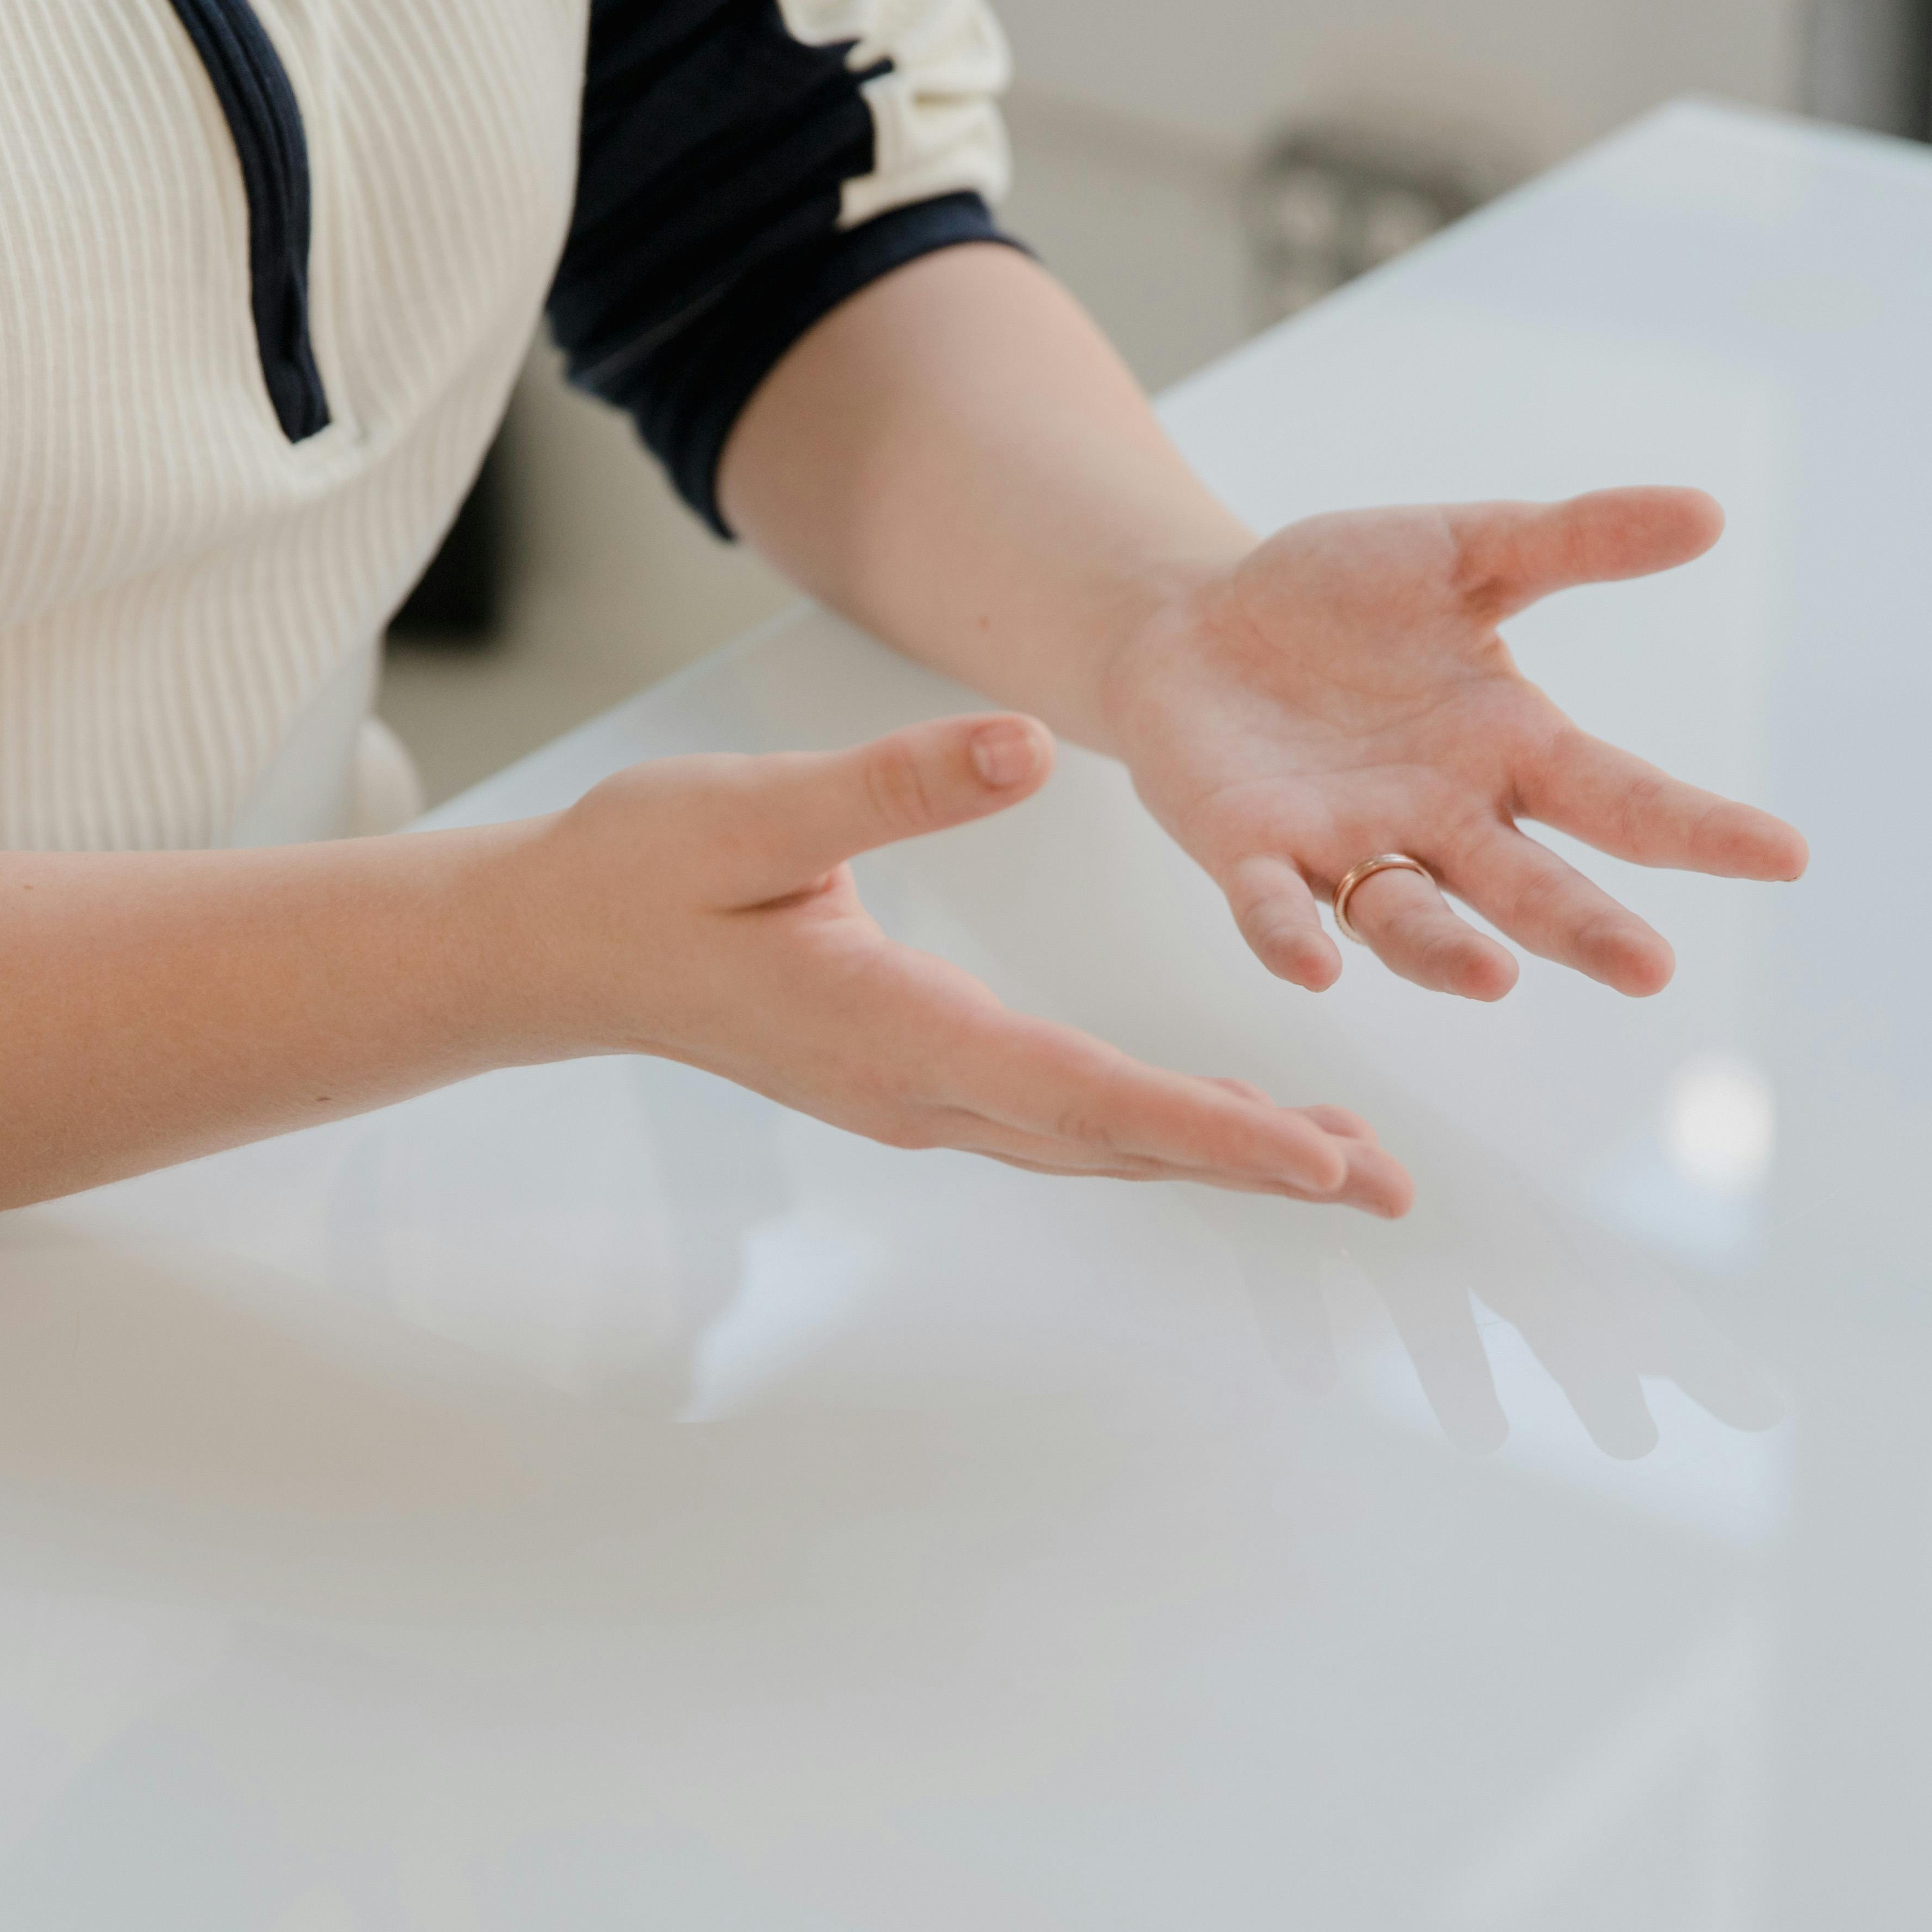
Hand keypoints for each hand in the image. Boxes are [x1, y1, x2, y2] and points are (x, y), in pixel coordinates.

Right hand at [513, 711, 1410, 1213]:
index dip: (1206, 1126)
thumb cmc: (638, 870)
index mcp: (889, 1026)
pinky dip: (1149, 1128)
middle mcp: (915, 1087)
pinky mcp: (908, 1076)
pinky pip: (1056, 1121)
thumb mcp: (752, 806)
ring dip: (1213, 1155)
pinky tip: (1215, 1121)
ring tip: (1336, 1164)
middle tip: (1380, 1184)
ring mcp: (911, 1095)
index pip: (1080, 1092)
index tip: (1315, 1152)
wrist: (551, 944)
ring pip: (1090, 1142)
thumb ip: (891, 782)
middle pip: (1112, 1141)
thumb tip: (1023, 747)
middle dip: (1252, 1165)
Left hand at [1095, 488, 1808, 1000]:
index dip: (1700, 830)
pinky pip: (1279, 911)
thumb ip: (1573, 541)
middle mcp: (1442, 821)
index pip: (1621, 799)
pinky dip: (1296, 938)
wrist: (1192, 620)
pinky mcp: (1251, 857)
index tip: (1786, 855)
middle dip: (1587, 931)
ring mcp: (1347, 849)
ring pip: (1412, 920)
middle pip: (1530, 891)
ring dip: (1450, 955)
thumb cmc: (1338, 594)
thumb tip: (1707, 511)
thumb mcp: (1461, 549)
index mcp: (1508, 750)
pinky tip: (1318, 967)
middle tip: (1651, 969)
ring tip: (1497, 978)